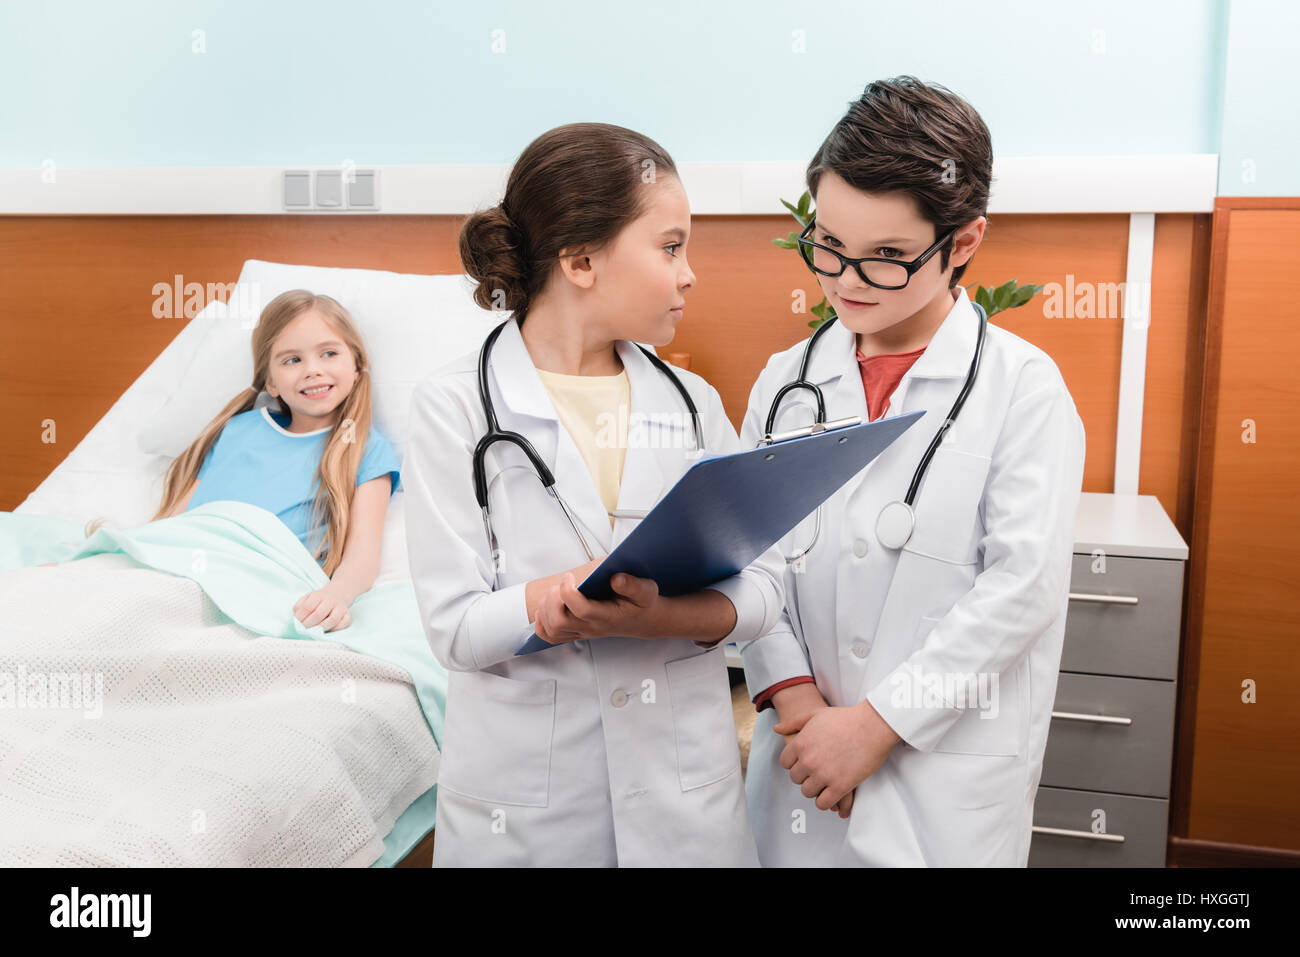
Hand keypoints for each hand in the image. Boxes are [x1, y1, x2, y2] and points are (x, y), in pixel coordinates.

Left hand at [293, 585, 352, 631]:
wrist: (337, 593)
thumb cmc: (319, 600)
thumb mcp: (307, 598)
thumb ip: (299, 607)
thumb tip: (296, 619)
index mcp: (318, 595)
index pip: (307, 607)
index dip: (300, 618)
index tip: (297, 624)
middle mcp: (331, 600)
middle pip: (319, 614)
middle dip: (309, 625)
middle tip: (304, 630)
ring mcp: (340, 608)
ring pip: (332, 620)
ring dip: (321, 628)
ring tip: (314, 631)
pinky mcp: (348, 615)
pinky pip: (343, 624)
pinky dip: (335, 629)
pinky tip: (327, 630)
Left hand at [533, 571, 662, 643]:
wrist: (644, 621)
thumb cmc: (642, 604)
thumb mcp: (646, 590)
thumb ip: (633, 585)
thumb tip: (615, 578)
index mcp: (607, 616)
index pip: (580, 610)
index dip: (568, 592)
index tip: (570, 577)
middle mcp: (592, 627)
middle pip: (560, 622)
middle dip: (553, 600)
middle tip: (561, 584)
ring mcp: (583, 632)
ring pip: (553, 629)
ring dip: (546, 608)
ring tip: (555, 592)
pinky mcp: (577, 633)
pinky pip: (552, 636)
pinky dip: (542, 623)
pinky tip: (546, 608)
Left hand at [773, 699, 900, 812]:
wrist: (873, 725)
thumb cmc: (846, 718)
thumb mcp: (816, 714)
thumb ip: (793, 723)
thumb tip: (777, 729)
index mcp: (800, 743)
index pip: (785, 763)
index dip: (795, 763)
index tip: (806, 762)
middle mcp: (808, 761)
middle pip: (796, 779)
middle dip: (805, 776)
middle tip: (818, 771)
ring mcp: (824, 775)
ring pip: (808, 792)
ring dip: (816, 789)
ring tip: (826, 782)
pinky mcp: (840, 786)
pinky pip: (823, 803)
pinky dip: (826, 801)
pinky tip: (833, 794)